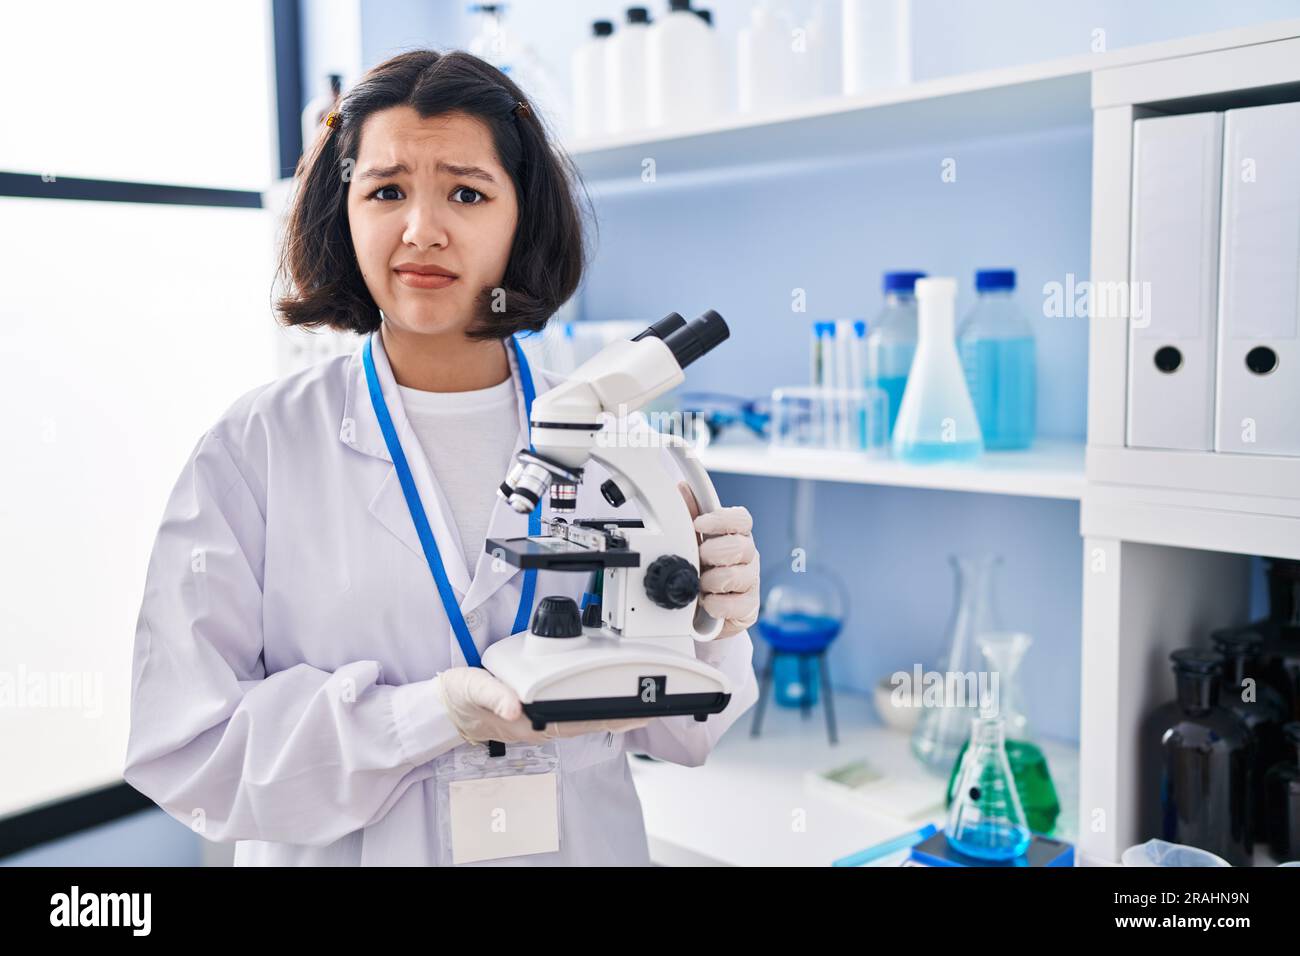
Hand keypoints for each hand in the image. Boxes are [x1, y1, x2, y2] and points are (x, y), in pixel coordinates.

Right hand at [433, 667, 650, 745]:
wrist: (446, 708)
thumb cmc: (461, 698)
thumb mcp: (474, 689)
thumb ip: (494, 695)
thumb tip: (514, 707)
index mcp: (529, 721)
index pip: (577, 721)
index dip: (607, 717)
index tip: (632, 711)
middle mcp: (538, 726)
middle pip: (587, 723)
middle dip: (617, 718)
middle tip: (647, 709)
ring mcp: (538, 723)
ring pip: (581, 722)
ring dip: (607, 716)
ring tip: (635, 708)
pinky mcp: (536, 715)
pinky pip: (570, 717)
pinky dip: (591, 712)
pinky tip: (602, 705)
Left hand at [678, 482, 759, 637]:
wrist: (702, 610)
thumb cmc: (702, 571)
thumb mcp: (693, 541)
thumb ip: (690, 514)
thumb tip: (682, 489)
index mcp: (736, 536)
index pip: (741, 519)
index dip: (721, 519)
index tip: (700, 523)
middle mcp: (747, 556)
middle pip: (741, 546)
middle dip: (713, 553)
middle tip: (699, 559)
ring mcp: (750, 581)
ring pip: (737, 576)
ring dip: (711, 581)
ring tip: (700, 584)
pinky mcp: (749, 607)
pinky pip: (736, 605)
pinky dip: (716, 604)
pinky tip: (707, 602)